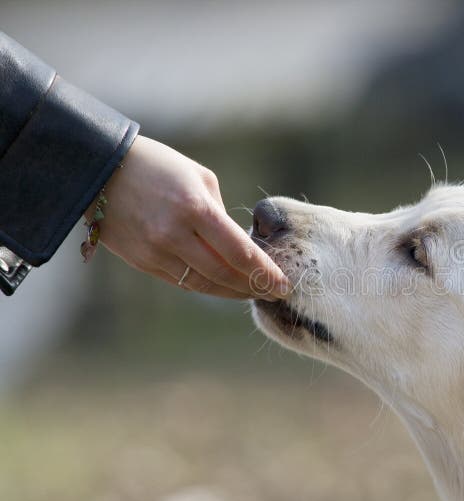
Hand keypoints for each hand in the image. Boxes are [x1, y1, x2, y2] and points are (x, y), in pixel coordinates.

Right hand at [88, 135, 289, 299]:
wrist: (98, 169)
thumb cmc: (157, 166)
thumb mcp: (199, 178)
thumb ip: (221, 213)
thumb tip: (238, 244)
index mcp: (195, 209)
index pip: (241, 253)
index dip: (266, 272)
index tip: (285, 283)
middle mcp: (175, 235)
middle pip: (224, 275)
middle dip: (254, 288)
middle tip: (274, 293)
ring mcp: (156, 252)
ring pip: (203, 285)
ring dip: (232, 292)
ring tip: (253, 292)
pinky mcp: (142, 262)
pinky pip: (181, 281)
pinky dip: (206, 285)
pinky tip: (223, 285)